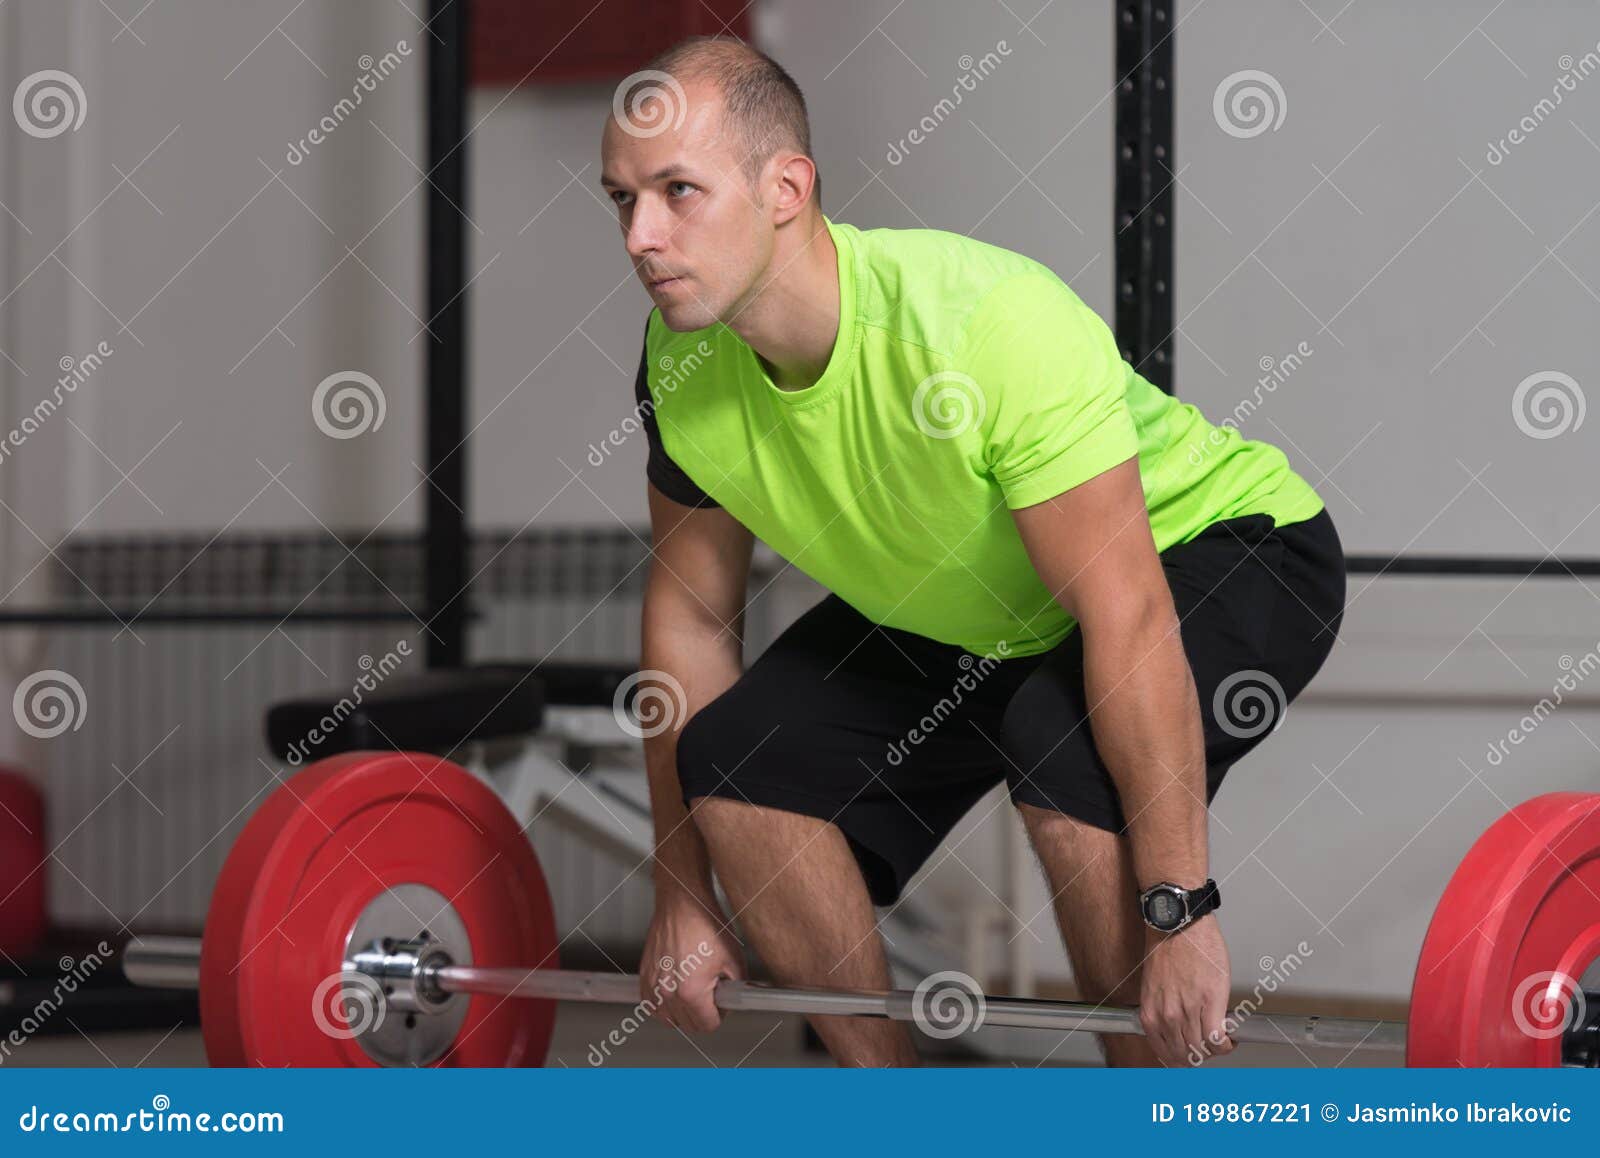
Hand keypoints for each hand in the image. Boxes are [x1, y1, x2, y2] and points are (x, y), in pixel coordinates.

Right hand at [640, 888, 743, 1032]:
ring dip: (682, 1011)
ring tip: (694, 991)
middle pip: (688, 1025)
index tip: (722, 1002)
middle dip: (703, 1012)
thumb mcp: (734, 959)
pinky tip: (676, 989)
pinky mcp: (644, 975)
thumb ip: (737, 988)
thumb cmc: (705, 924)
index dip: (720, 1014)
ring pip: (668, 1019)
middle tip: (711, 993)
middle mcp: (667, 991)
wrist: (683, 903)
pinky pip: (652, 1005)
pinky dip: (663, 1003)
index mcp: (691, 992)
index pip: (707, 1025)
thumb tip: (738, 1000)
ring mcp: (653, 984)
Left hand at [1137, 914, 1234, 1065]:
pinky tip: (1229, 1038)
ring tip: (1221, 1041)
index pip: (1166, 1053)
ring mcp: (1188, 1011)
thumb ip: (1162, 1010)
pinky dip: (1225, 1044)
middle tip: (1209, 1048)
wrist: (1177, 924)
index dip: (1181, 1059)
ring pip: (1203, 1050)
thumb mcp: (1154, 986)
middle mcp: (1167, 1016)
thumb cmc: (1166, 947)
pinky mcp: (1210, 1002)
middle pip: (1186, 1056)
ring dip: (1214, 1051)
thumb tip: (1175, 1027)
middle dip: (1199, 1057)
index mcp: (1151, 1013)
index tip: (1190, 1055)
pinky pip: (1217, 1038)